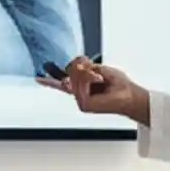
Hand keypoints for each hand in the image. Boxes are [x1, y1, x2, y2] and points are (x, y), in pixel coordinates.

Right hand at [36, 56, 150, 125]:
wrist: (130, 96)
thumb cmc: (120, 86)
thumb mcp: (102, 69)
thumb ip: (86, 68)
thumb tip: (74, 65)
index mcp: (83, 87)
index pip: (62, 83)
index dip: (50, 80)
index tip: (38, 78)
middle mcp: (80, 95)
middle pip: (69, 74)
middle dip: (81, 67)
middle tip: (94, 70)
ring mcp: (81, 101)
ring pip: (74, 78)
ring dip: (88, 74)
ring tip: (100, 79)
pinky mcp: (84, 105)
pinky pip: (81, 85)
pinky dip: (90, 80)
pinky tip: (98, 82)